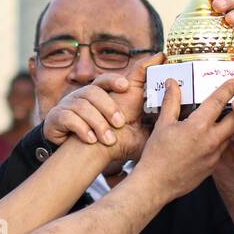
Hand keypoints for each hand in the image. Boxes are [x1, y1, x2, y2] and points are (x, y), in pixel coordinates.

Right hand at [42, 55, 161, 160]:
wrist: (80, 153)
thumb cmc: (110, 138)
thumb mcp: (133, 129)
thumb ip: (150, 119)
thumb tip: (177, 113)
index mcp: (103, 93)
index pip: (109, 80)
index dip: (116, 80)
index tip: (126, 85)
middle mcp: (84, 94)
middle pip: (94, 90)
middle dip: (108, 107)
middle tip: (120, 122)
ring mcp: (69, 104)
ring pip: (82, 105)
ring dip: (96, 122)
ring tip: (108, 138)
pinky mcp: (57, 117)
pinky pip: (68, 118)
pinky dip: (80, 129)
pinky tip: (90, 139)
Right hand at [136, 78, 233, 199]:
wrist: (157, 183)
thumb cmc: (157, 154)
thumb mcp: (163, 124)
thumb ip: (171, 102)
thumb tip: (172, 84)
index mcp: (197, 126)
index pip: (217, 102)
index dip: (228, 89)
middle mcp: (210, 140)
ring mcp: (214, 155)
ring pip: (232, 135)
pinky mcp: (213, 166)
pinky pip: (223, 148)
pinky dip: (226, 138)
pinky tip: (222, 134)